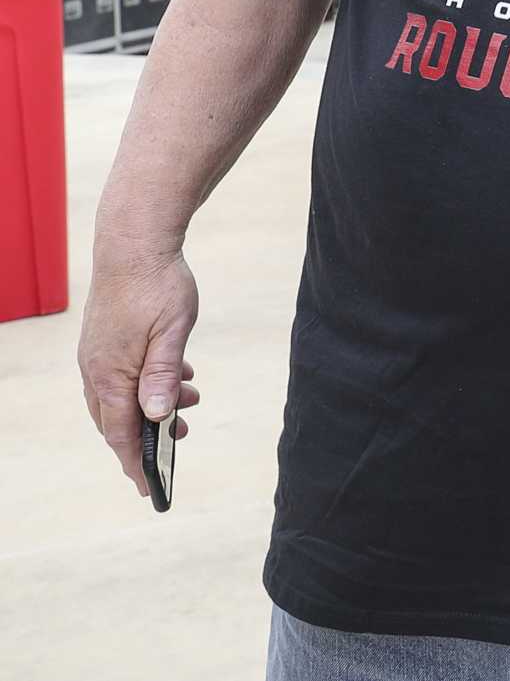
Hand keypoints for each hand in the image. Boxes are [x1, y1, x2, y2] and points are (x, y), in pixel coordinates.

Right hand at [78, 246, 200, 498]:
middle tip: (180, 440)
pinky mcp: (105, 339)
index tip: (150, 488)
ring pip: (122, 395)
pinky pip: (123, 373)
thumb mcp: (172, 333)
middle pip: (118, 419)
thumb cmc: (157, 286)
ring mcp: (97, 354)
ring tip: (191, 399)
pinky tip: (179, 372)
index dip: (136, 462)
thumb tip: (157, 418)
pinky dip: (149, 380)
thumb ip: (163, 377)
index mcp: (110, 375)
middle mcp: (96, 370)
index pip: (121, 433)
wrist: (133, 243)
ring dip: (154, 403)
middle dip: (148, 435)